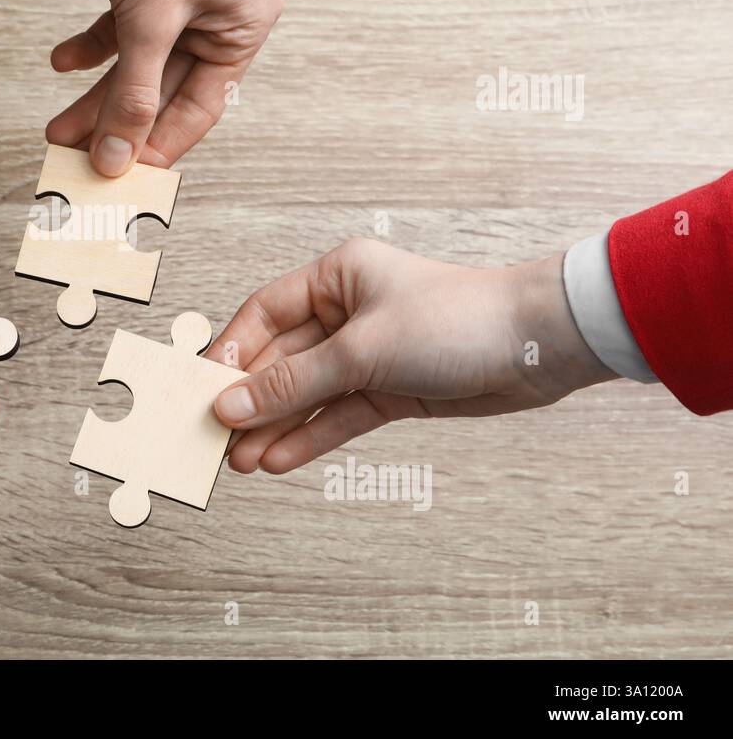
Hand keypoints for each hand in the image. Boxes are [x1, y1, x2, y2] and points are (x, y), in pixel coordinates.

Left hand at [47, 0, 282, 175]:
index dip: (157, 145)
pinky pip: (122, 32)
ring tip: (58, 125)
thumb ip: (132, 95)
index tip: (121, 178)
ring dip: (97, 95)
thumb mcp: (148, 21)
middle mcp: (219, 18)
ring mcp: (184, 1)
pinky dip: (92, 48)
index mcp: (242, 28)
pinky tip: (62, 61)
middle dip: (116, 122)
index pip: (199, 109)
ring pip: (137, 66)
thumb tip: (118, 156)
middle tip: (75, 155)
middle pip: (162, 90)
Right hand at [209, 239, 616, 474]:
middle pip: (281, 360)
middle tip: (213, 437)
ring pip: (307, 394)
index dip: (230, 352)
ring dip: (274, 426)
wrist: (538, 347)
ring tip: (238, 461)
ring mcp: (368, 354)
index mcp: (336, 277)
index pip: (264, 314)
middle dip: (250, 400)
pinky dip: (310, 437)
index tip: (201, 389)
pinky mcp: (390, 390)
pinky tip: (277, 460)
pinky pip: (337, 416)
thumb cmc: (456, 320)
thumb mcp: (363, 351)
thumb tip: (231, 405)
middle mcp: (347, 312)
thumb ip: (294, 383)